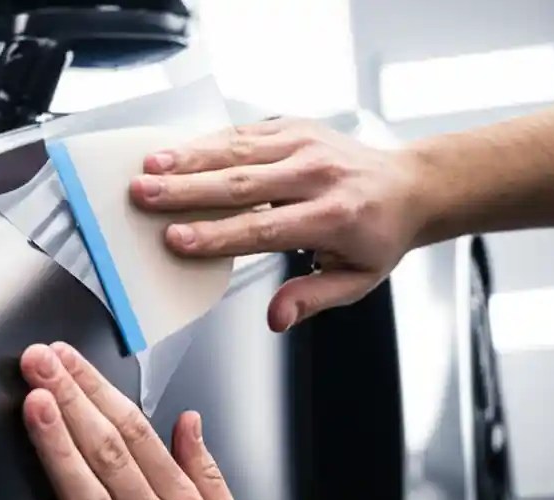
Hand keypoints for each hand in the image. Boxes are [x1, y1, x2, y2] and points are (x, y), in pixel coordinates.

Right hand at [129, 118, 428, 331]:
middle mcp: (317, 174)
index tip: (176, 240)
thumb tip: (277, 317)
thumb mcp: (356, 280)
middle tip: (144, 194)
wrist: (409, 185)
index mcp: (333, 217)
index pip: (263, 228)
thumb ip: (312, 298)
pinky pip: (244, 132)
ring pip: (237, 150)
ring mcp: (305, 144)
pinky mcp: (294, 127)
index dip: (216, 235)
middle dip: (187, 190)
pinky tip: (174, 150)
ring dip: (188, 158)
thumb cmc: (376, 237)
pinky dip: (206, 141)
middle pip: (240, 183)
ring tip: (149, 166)